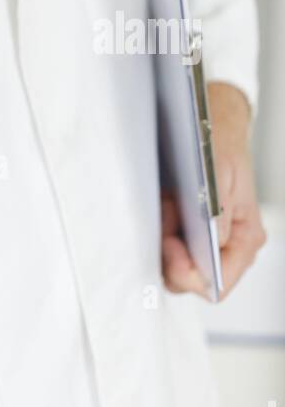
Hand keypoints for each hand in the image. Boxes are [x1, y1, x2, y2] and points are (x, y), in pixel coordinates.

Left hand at [161, 80, 266, 298]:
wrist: (213, 122)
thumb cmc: (221, 145)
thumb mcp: (220, 173)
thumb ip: (217, 213)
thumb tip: (211, 245)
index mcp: (245, 239)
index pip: (217, 284)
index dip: (188, 272)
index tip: (170, 243)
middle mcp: (228, 245)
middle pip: (192, 278)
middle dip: (171, 254)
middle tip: (167, 216)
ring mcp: (208, 239)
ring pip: (175, 262)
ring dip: (164, 237)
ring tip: (168, 203)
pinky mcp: (190, 229)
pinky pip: (168, 242)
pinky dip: (161, 225)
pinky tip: (165, 201)